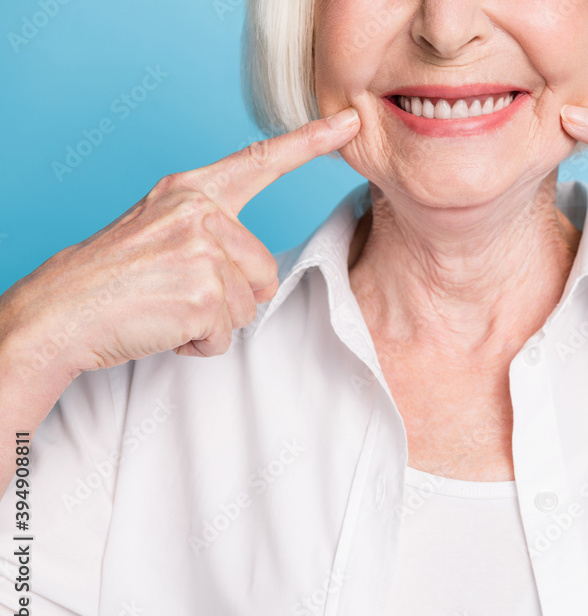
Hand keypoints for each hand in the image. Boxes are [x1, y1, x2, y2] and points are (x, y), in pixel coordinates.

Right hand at [0, 108, 360, 377]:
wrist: (62, 309)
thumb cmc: (112, 276)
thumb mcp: (160, 230)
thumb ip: (212, 233)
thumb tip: (257, 275)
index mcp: (192, 191)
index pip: (260, 160)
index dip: (309, 142)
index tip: (348, 123)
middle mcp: (201, 212)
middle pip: (264, 270)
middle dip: (231, 297)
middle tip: (177, 292)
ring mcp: (203, 251)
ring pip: (248, 306)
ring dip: (212, 322)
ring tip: (166, 306)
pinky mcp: (202, 294)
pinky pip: (225, 336)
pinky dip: (197, 344)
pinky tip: (163, 325)